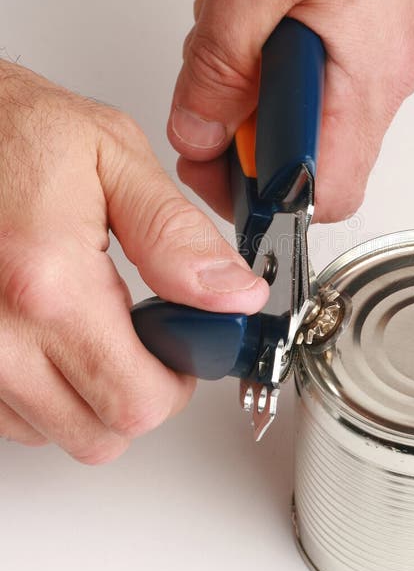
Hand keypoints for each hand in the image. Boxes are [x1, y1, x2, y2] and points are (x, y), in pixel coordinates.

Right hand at [0, 61, 266, 461]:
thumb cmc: (17, 133)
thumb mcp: (114, 159)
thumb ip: (178, 235)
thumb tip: (235, 295)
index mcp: (49, 282)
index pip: (136, 401)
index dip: (176, 385)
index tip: (181, 348)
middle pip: (98, 437)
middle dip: (137, 397)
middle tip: (143, 342)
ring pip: (53, 435)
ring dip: (86, 398)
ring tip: (88, 328)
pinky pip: (10, 418)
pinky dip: (41, 393)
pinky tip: (49, 336)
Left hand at [168, 0, 413, 220]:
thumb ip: (217, 65)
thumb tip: (199, 127)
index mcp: (371, 77)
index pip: (325, 193)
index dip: (263, 198)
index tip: (215, 167)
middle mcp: (389, 70)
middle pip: (316, 154)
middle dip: (249, 133)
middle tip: (211, 91)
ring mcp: (386, 42)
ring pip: (314, 107)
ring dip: (259, 85)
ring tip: (239, 30)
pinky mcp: (376, 15)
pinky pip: (324, 65)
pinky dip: (278, 51)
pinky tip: (263, 8)